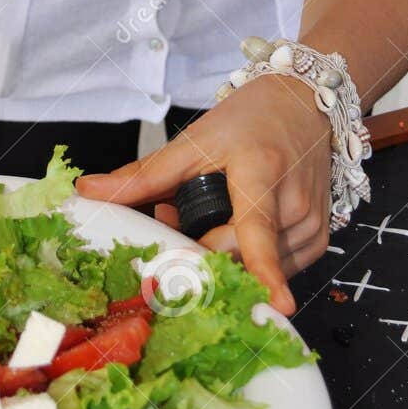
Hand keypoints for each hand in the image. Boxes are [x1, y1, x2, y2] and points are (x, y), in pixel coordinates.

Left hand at [75, 72, 333, 315]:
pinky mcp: (320, 244)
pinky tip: (236, 224)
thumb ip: (143, 175)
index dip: (266, 271)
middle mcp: (295, 208)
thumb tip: (87, 192)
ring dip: (222, 253)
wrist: (304, 103)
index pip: (260, 232)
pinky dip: (248, 255)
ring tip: (213, 210)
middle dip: (196, 247)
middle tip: (172, 211)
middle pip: (234, 257)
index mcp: (262, 174)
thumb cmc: (249, 120)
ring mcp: (312, 229)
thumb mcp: (194, 141)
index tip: (279, 305)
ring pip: (252, 268)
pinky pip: (273, 266)